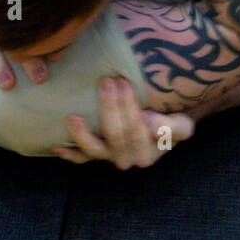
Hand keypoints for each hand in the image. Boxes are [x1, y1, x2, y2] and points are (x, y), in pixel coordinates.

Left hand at [53, 76, 194, 167]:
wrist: (165, 128)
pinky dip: (69, 153)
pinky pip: (81, 157)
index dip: (128, 107)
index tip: (125, 82)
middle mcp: (127, 158)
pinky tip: (56, 145)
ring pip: (94, 149)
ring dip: (83, 134)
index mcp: (148, 152)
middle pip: (115, 135)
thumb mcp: (182, 124)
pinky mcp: (96, 154)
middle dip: (110, 108)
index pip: (137, 130)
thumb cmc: (173, 121)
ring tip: (74, 116)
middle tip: (107, 81)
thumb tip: (152, 126)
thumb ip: (172, 127)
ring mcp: (109, 156)